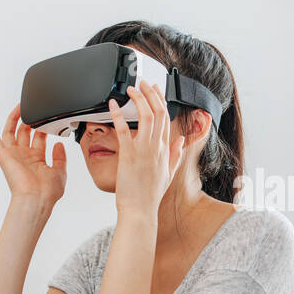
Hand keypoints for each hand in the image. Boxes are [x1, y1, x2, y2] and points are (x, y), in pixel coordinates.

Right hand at [0, 105, 66, 207]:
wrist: (36, 199)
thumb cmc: (47, 192)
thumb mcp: (60, 172)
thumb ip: (60, 157)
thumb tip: (59, 144)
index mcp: (36, 160)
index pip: (38, 138)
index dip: (43, 127)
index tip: (49, 118)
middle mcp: (24, 156)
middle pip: (24, 133)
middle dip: (30, 120)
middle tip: (35, 109)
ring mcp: (13, 155)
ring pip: (10, 131)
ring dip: (14, 118)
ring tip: (20, 106)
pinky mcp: (3, 155)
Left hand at [108, 80, 183, 218]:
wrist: (140, 210)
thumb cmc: (150, 195)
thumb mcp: (168, 173)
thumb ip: (175, 155)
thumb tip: (180, 141)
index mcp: (165, 150)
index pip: (166, 119)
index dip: (161, 101)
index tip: (155, 90)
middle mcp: (156, 147)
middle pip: (158, 112)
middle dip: (151, 93)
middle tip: (143, 83)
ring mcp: (143, 150)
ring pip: (146, 115)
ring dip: (139, 98)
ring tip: (131, 88)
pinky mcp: (128, 155)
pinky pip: (123, 129)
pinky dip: (118, 114)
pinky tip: (113, 104)